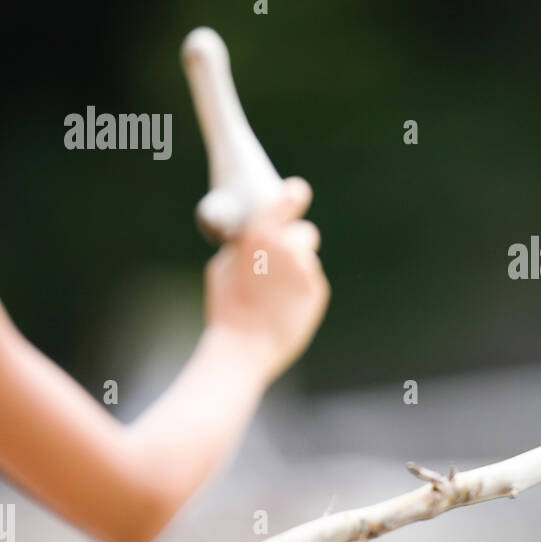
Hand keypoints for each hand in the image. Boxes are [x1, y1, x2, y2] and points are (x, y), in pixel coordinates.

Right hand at [204, 176, 329, 381]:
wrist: (245, 347)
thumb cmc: (227, 307)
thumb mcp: (222, 266)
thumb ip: (244, 245)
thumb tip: (253, 237)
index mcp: (262, 234)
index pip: (292, 197)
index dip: (294, 194)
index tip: (295, 194)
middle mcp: (290, 247)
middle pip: (304, 233)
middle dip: (293, 242)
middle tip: (277, 260)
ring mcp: (308, 270)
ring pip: (306, 261)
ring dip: (295, 270)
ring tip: (273, 295)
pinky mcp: (318, 291)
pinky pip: (311, 282)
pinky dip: (300, 290)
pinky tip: (282, 306)